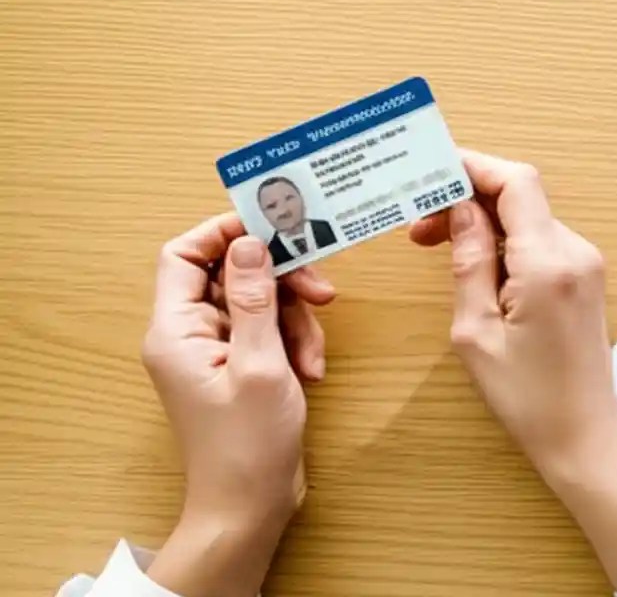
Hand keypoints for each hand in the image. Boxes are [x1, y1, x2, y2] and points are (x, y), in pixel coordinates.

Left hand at [141, 213, 334, 596]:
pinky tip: (311, 370)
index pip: (183, 255)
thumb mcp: (260, 365)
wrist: (248, 508)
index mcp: (175, 330)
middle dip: (279, 280)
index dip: (223, 233)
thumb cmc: (247, 446)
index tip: (273, 228)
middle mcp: (189, 335)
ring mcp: (216, 352)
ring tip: (313, 355)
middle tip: (321, 290)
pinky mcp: (241, 367)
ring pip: (259, 302)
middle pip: (231, 275)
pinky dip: (295, 342)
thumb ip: (255, 299)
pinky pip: (269, 331)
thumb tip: (249, 242)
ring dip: (295, 318)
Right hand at [411, 150, 616, 589]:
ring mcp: (586, 264)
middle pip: (519, 195)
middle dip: (466, 197)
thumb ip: (468, 261)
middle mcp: (575, 253)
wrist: (582, 435)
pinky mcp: (585, 278)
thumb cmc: (527, 397)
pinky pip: (539, 241)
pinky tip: (472, 263)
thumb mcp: (476, 330)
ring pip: (527, 217)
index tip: (429, 171)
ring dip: (482, 221)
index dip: (472, 166)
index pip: (515, 182)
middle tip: (418, 226)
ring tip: (435, 245)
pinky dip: (503, 240)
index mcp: (549, 263)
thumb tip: (460, 210)